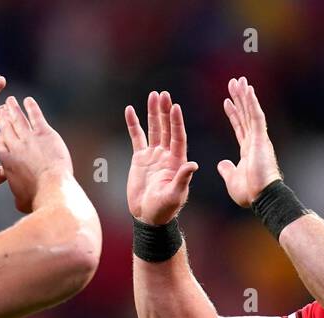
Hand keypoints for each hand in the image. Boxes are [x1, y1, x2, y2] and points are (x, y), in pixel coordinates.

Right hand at [0, 95, 73, 213]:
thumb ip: (18, 194)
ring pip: (18, 119)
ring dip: (14, 109)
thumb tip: (19, 201)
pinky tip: (29, 100)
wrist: (52, 190)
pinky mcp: (44, 133)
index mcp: (6, 162)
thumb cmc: (37, 199)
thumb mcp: (21, 200)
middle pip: (7, 128)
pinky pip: (36, 116)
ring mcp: (29, 138)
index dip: (1, 136)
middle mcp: (15, 147)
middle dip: (4, 117)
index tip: (1, 130)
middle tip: (3, 109)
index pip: (0, 144)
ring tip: (11, 101)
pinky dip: (31, 107)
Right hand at [124, 91, 197, 224]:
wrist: (148, 217)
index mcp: (177, 162)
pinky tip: (130, 110)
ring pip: (153, 129)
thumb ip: (182, 179)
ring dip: (153, 113)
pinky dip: (133, 125)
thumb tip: (193, 165)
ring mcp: (153, 155)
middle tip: (163, 94)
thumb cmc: (164, 209)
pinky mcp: (140, 159)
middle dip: (165, 112)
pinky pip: (137, 138)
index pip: (178, 137)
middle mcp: (166, 155)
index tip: (175, 107)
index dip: (177, 122)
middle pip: (166, 128)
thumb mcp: (175, 195)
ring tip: (153, 95)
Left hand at [217, 76, 282, 207]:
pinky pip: (256, 116)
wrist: (261, 197)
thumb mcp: (232, 180)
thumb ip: (227, 170)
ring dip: (244, 95)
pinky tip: (248, 89)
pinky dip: (252, 102)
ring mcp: (259, 139)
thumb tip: (222, 163)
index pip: (239, 127)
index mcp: (248, 150)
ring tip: (239, 80)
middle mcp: (255, 141)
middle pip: (245, 115)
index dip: (233, 114)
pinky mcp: (262, 138)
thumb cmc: (250, 193)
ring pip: (250, 112)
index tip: (226, 102)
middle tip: (233, 83)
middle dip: (239, 99)